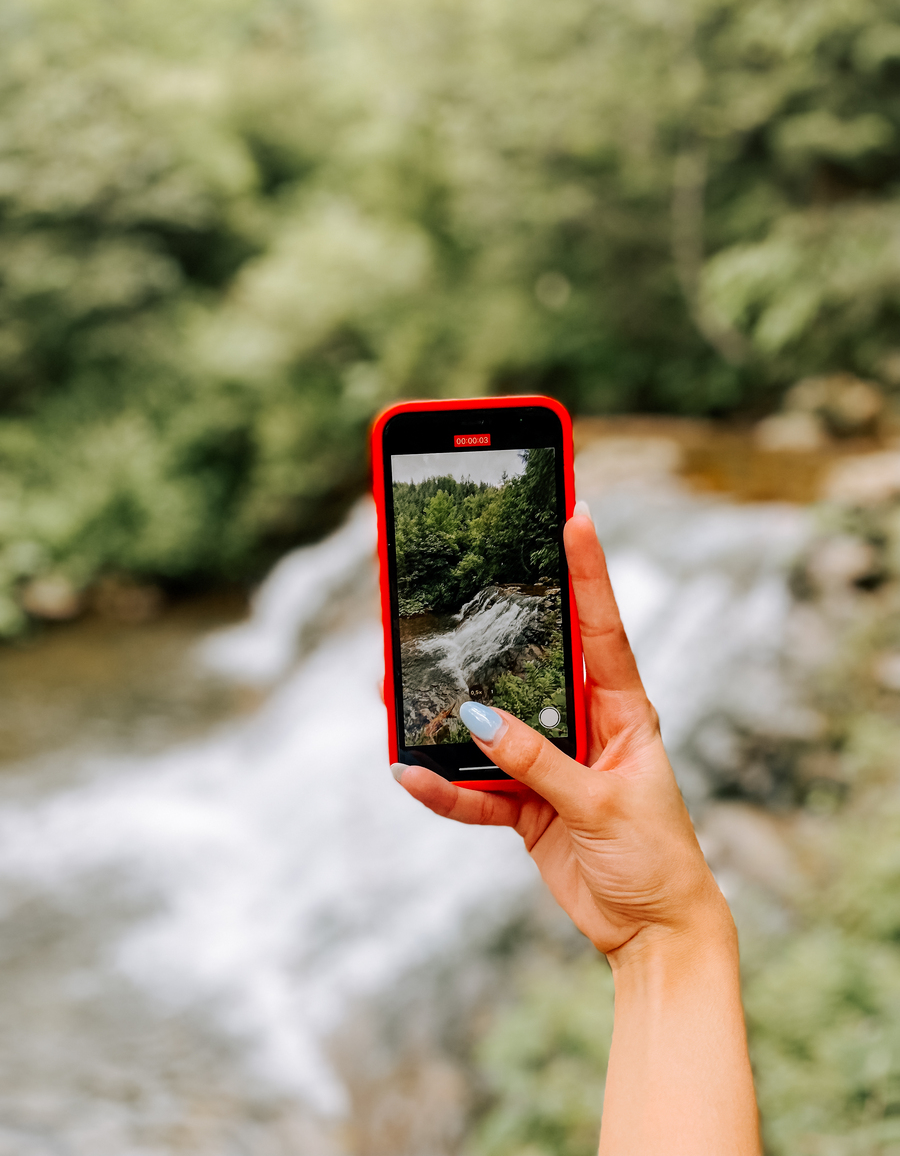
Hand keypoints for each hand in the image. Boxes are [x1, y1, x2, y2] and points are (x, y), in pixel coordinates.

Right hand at [392, 510, 730, 963]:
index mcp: (623, 711)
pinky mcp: (525, 804)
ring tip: (392, 686)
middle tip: (442, 589)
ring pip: (487, 727)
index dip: (589, 571)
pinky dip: (445, 788)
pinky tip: (411, 775)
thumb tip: (476, 720)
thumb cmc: (656, 858)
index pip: (601, 628)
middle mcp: (583, 726)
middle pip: (526, 668)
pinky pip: (476, 788)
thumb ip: (537, 762)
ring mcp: (549, 764)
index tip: (576, 513)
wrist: (652, 933)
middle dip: (484, 634)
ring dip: (443, 714)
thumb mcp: (601, 804)